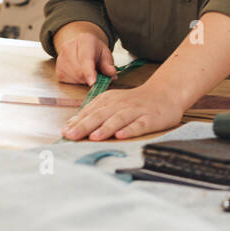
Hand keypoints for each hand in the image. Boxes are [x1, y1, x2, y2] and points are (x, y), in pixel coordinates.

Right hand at [55, 28, 115, 85]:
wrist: (81, 45)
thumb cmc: (95, 50)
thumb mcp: (105, 54)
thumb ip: (108, 64)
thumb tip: (112, 74)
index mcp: (84, 40)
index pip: (86, 58)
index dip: (89, 72)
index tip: (93, 82)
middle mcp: (69, 47)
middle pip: (80, 71)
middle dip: (90, 78)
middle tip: (96, 73)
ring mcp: (60, 58)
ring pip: (74, 78)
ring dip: (83, 80)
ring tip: (87, 71)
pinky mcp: (57, 69)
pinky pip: (68, 81)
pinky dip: (76, 82)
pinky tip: (80, 74)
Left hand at [62, 86, 184, 141]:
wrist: (165, 93)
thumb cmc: (135, 102)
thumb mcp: (112, 103)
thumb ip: (93, 113)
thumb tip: (71, 126)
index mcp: (109, 100)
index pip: (91, 110)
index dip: (77, 121)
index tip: (64, 131)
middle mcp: (121, 104)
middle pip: (101, 115)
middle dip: (85, 125)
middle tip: (72, 135)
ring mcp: (136, 111)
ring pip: (119, 119)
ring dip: (106, 127)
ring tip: (94, 136)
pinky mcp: (150, 119)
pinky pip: (139, 125)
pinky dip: (130, 130)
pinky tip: (121, 135)